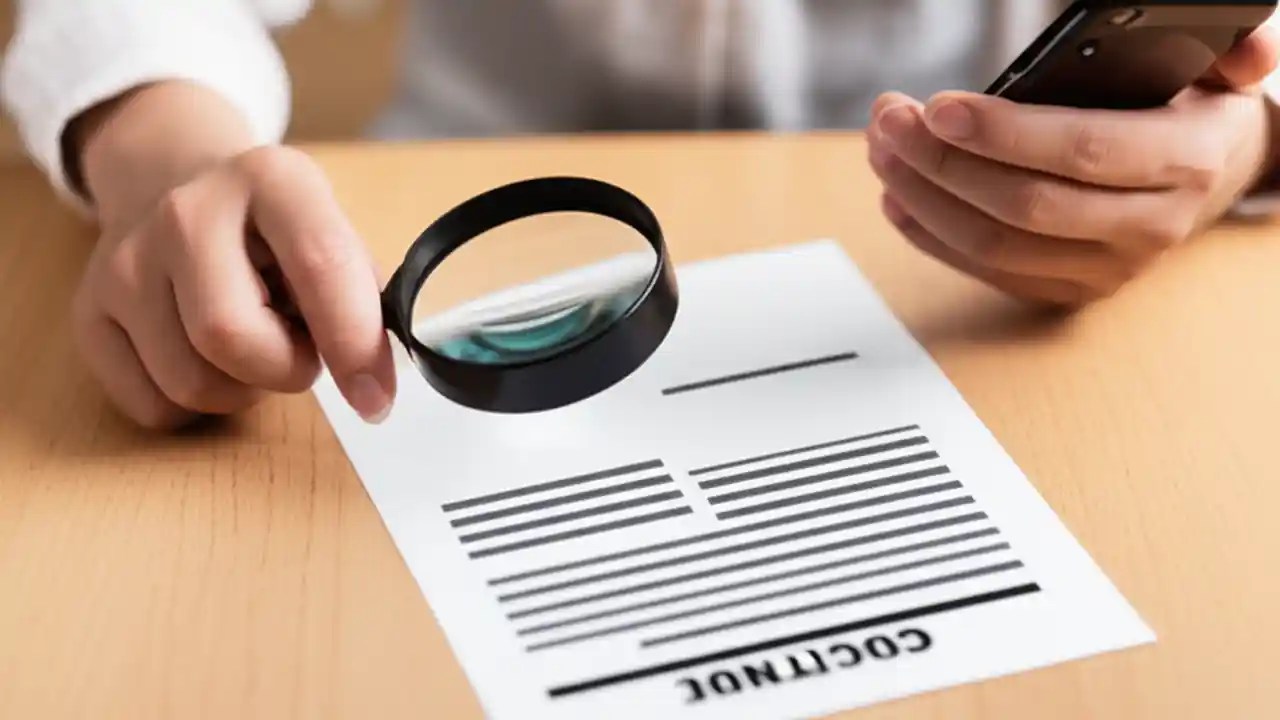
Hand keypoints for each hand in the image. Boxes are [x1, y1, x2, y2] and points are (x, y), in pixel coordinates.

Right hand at [70, 84, 394, 428]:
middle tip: (299, 350)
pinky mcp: (89, 311)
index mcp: (272, 179)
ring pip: (193, 384)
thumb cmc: (277, 232)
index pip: (319, 266)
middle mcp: (188, 210)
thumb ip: (365, 300)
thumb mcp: (335, 235)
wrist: (174, 182)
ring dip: (243, 389)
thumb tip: (376, 376)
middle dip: (284, 368)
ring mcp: (127, 261)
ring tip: (252, 340)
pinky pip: (155, 407)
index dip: (354, 343)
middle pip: (232, 336)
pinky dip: (195, 404)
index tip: (375, 397)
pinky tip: (204, 354)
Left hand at [867, 27, 1279, 306]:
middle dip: (941, 162)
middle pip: (1021, 205)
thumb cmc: (1193, 112)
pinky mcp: (1067, 292)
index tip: (938, 107)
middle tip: (889, 120)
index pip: (1081, 152)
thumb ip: (1236, 51)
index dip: (1003, 133)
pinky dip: (930, 237)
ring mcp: (1104, 270)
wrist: (1213, 179)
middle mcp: (1145, 228)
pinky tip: (896, 198)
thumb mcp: (1222, 71)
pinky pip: (986, 272)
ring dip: (923, 198)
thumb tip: (1249, 53)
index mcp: (1182, 163)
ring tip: (883, 151)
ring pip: (993, 245)